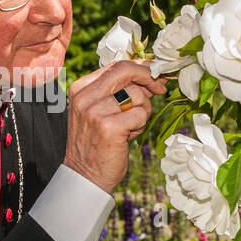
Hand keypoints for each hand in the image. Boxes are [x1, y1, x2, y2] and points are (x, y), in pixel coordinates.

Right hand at [63, 60, 168, 193]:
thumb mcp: (98, 110)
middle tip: (160, 88)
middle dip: (149, 77)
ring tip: (130, 127)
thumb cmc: (96, 142)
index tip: (155, 74)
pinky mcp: (109, 127)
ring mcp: (95, 112)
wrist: (85, 175)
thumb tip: (149, 73)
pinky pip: (140, 114)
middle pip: (126, 71)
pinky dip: (140, 125)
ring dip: (142, 111)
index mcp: (80, 89)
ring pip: (136, 95)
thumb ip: (117, 90)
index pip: (115, 65)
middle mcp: (85, 97)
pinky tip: (128, 136)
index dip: (140, 67)